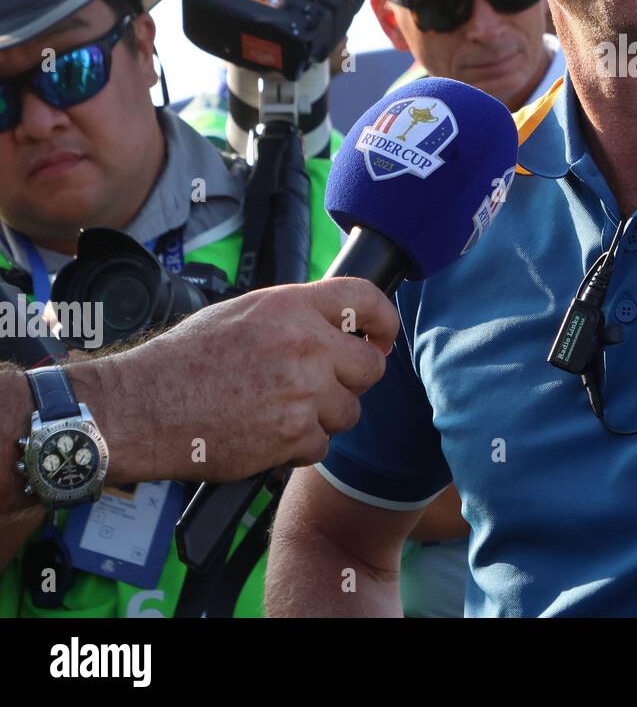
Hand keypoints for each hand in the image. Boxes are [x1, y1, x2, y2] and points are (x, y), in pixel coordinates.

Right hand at [72, 278, 397, 484]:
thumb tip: (339, 325)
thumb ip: (296, 315)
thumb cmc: (185, 360)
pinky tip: (268, 434)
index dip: (384, 321)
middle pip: (371, 366)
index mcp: (292, 306)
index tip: (381, 338)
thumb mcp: (244, 313)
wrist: (142, 408)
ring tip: (281, 410)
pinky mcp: (292, 435)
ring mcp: (302, 392)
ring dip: (324, 416)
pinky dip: (300, 447)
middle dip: (352, 379)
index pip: (367, 300)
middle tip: (324, 385)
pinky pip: (321, 445)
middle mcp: (305, 345)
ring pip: (349, 410)